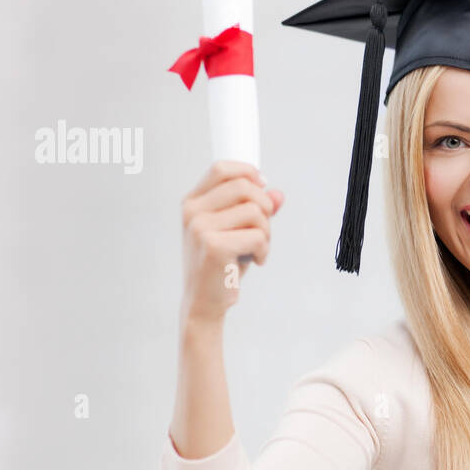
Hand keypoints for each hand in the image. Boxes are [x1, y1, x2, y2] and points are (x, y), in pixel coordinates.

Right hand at [180, 160, 283, 325]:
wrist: (204, 301)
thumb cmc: (221, 264)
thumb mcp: (237, 230)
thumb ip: (256, 209)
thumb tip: (278, 194)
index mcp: (192, 202)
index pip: (222, 169)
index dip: (248, 173)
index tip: (263, 187)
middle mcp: (192, 211)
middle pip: (244, 187)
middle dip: (265, 207)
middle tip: (263, 230)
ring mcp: (200, 228)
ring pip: (255, 211)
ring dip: (266, 232)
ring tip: (257, 248)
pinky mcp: (214, 246)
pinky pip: (257, 236)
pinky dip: (264, 250)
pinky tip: (255, 261)